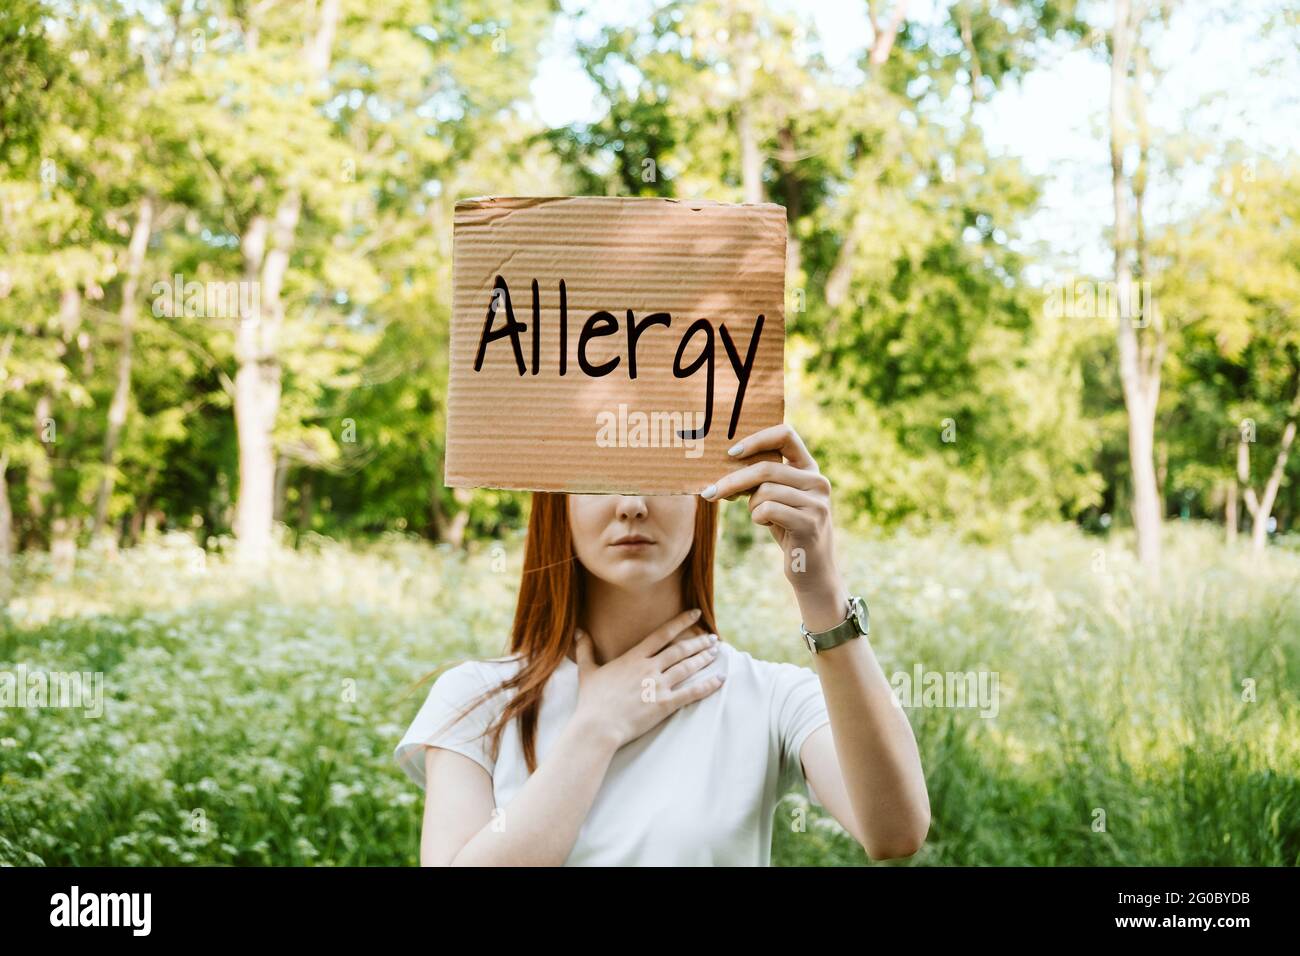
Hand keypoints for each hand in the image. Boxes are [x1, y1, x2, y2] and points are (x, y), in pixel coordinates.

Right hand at [570, 608, 724, 749]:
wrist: (597, 726)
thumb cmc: (592, 701)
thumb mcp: (587, 671)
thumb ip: (585, 649)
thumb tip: (578, 631)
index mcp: (634, 657)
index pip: (663, 634)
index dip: (681, 622)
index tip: (696, 614)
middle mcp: (649, 667)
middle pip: (681, 650)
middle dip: (699, 642)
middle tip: (713, 638)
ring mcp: (658, 685)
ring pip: (688, 667)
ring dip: (704, 658)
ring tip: (716, 652)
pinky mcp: (665, 704)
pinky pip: (692, 692)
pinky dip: (708, 685)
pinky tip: (720, 679)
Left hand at [699, 423, 847, 617]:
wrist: (812, 570)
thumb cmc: (788, 530)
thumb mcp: (776, 499)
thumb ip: (760, 480)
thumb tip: (722, 466)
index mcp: (809, 468)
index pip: (785, 435)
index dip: (756, 439)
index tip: (731, 453)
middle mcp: (817, 481)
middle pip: (765, 468)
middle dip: (733, 480)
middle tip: (709, 493)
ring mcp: (817, 502)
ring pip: (764, 490)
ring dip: (752, 506)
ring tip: (761, 517)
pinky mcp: (810, 523)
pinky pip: (767, 509)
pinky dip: (758, 517)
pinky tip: (768, 525)